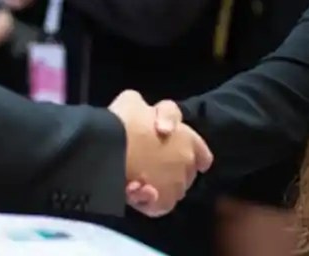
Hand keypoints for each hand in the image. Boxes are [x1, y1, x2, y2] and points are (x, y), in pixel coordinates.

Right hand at [109, 90, 211, 217]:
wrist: (106, 148)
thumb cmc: (123, 122)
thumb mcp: (133, 101)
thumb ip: (146, 110)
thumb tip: (145, 114)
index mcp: (187, 139)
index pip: (202, 154)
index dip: (192, 154)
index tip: (182, 158)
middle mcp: (186, 162)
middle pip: (185, 173)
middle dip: (171, 170)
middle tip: (149, 165)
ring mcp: (176, 185)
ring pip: (172, 191)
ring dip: (160, 186)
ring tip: (138, 180)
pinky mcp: (160, 203)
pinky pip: (156, 207)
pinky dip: (147, 202)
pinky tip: (132, 191)